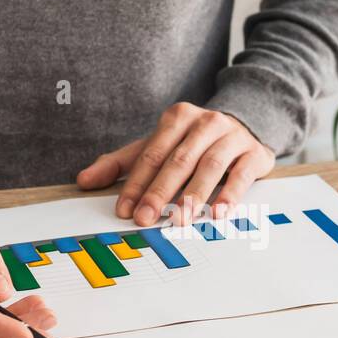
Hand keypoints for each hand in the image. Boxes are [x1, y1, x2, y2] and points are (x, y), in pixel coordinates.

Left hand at [76, 103, 274, 224]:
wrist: (247, 125)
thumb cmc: (194, 143)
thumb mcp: (158, 146)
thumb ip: (122, 163)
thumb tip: (84, 181)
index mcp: (177, 118)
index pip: (152, 154)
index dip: (136, 183)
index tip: (125, 211)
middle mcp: (205, 123)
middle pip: (179, 160)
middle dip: (160, 192)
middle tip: (146, 219)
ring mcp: (232, 136)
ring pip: (210, 166)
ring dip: (194, 195)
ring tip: (180, 219)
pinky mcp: (254, 153)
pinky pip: (241, 174)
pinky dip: (230, 194)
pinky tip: (218, 213)